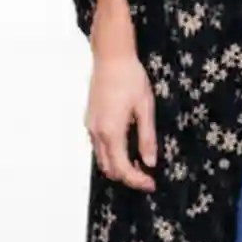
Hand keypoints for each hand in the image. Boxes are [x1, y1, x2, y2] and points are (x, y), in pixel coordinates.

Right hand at [85, 53, 157, 191]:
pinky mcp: (90, 120)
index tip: (151, 184)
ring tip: (139, 165)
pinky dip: (112, 154)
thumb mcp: (145, 108)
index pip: (122, 168)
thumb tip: (150, 162)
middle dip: (127, 177)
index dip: (137, 180)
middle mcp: (96, 132)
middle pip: (109, 168)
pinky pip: (99, 146)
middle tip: (147, 177)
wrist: (111, 57)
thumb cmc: (130, 78)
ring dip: (118, 167)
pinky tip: (127, 148)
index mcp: (111, 131)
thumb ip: (147, 137)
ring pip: (102, 159)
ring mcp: (91, 126)